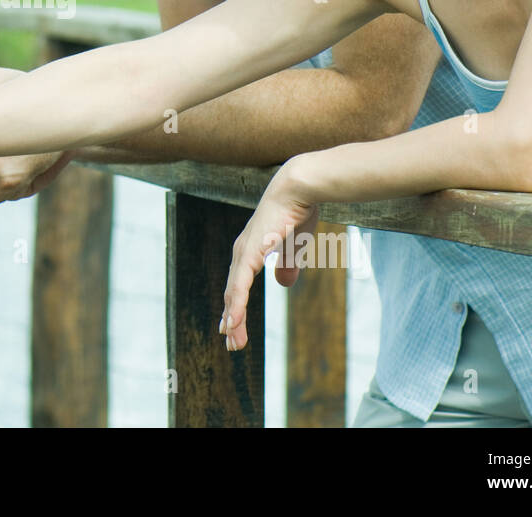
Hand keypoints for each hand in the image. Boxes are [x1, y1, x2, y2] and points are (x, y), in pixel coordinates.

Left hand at [220, 155, 322, 350]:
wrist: (299, 188)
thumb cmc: (297, 211)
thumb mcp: (293, 245)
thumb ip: (287, 263)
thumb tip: (283, 283)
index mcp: (250, 250)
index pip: (238, 285)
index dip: (236, 307)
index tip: (234, 329)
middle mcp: (242, 251)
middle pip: (232, 292)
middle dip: (232, 319)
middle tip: (231, 344)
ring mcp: (244, 251)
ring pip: (234, 292)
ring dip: (233, 317)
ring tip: (231, 339)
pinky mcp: (251, 250)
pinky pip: (241, 283)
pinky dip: (237, 302)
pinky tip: (234, 318)